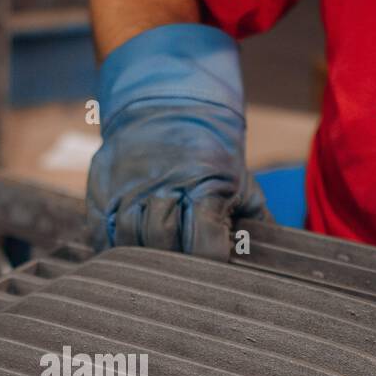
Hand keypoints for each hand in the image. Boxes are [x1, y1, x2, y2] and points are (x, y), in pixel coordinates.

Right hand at [86, 23, 269, 259]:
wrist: (166, 102)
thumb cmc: (211, 152)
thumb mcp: (242, 181)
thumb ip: (257, 222)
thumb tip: (274, 257)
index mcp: (203, 185)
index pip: (204, 245)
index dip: (210, 265)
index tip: (214, 273)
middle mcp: (161, 187)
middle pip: (162, 246)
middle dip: (175, 263)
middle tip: (184, 272)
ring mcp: (126, 190)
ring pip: (128, 243)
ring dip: (143, 256)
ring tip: (157, 260)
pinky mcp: (100, 192)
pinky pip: (101, 235)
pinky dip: (113, 250)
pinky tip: (130, 251)